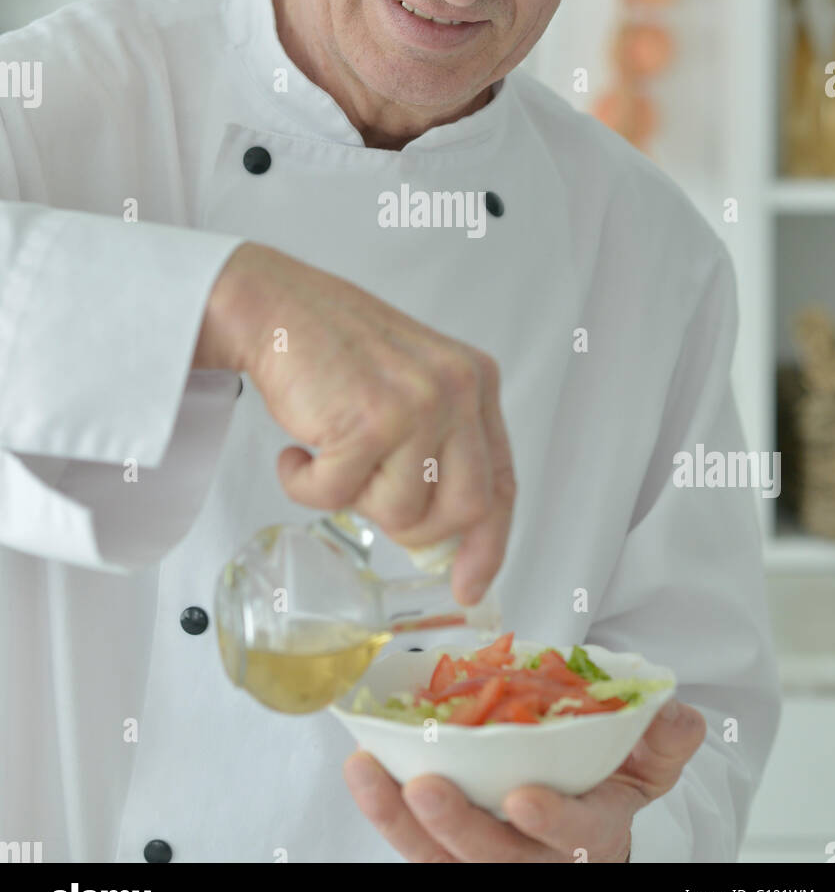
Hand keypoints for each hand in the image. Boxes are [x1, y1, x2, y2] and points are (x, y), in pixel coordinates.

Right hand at [194, 241, 515, 603]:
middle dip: (415, 527)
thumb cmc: (334, 351)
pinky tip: (300, 450)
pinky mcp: (368, 423)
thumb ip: (438, 449)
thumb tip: (448, 544)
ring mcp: (416, 405)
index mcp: (475, 382)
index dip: (489, 543)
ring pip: (402, 513)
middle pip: (463, 510)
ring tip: (333, 453)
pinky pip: (339, 498)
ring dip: (355, 498)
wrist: (275, 308)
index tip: (471, 583)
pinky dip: (307, 486)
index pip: (501, 482)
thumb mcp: (412, 389)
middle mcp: (456, 390)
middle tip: (372, 501)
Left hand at [343, 698, 705, 861]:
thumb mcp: (650, 761)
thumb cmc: (611, 778)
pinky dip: (384, 811)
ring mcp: (486, 858)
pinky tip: (363, 770)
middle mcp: (534, 859)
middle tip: (425, 786)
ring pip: (439, 858)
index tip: (522, 798)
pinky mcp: (446, 851)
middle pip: (492, 859)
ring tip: (368, 773)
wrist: (583, 810)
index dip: (550, 822)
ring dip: (399, 820)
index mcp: (591, 834)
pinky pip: (412, 843)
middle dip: (457, 827)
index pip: (574, 838)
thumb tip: (677, 714)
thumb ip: (665, 739)